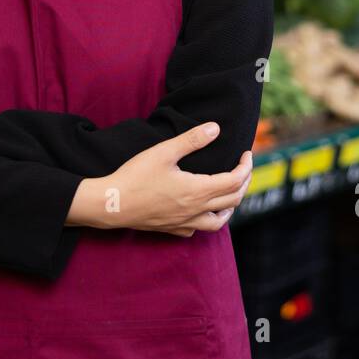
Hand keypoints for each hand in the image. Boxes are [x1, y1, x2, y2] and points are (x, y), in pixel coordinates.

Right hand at [68, 123, 252, 236]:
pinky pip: (197, 229)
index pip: (234, 181)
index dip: (245, 167)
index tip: (247, 154)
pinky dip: (206, 220)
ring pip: (218, 221)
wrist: (111, 204)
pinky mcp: (171, 228)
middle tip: (244, 168)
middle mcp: (195, 210)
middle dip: (243, 183)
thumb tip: (215, 128)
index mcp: (197, 190)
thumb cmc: (136, 176)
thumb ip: (191, 140)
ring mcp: (184, 222)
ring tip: (230, 194)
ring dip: (230, 207)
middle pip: (232, 200)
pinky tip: (201, 212)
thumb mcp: (164, 152)